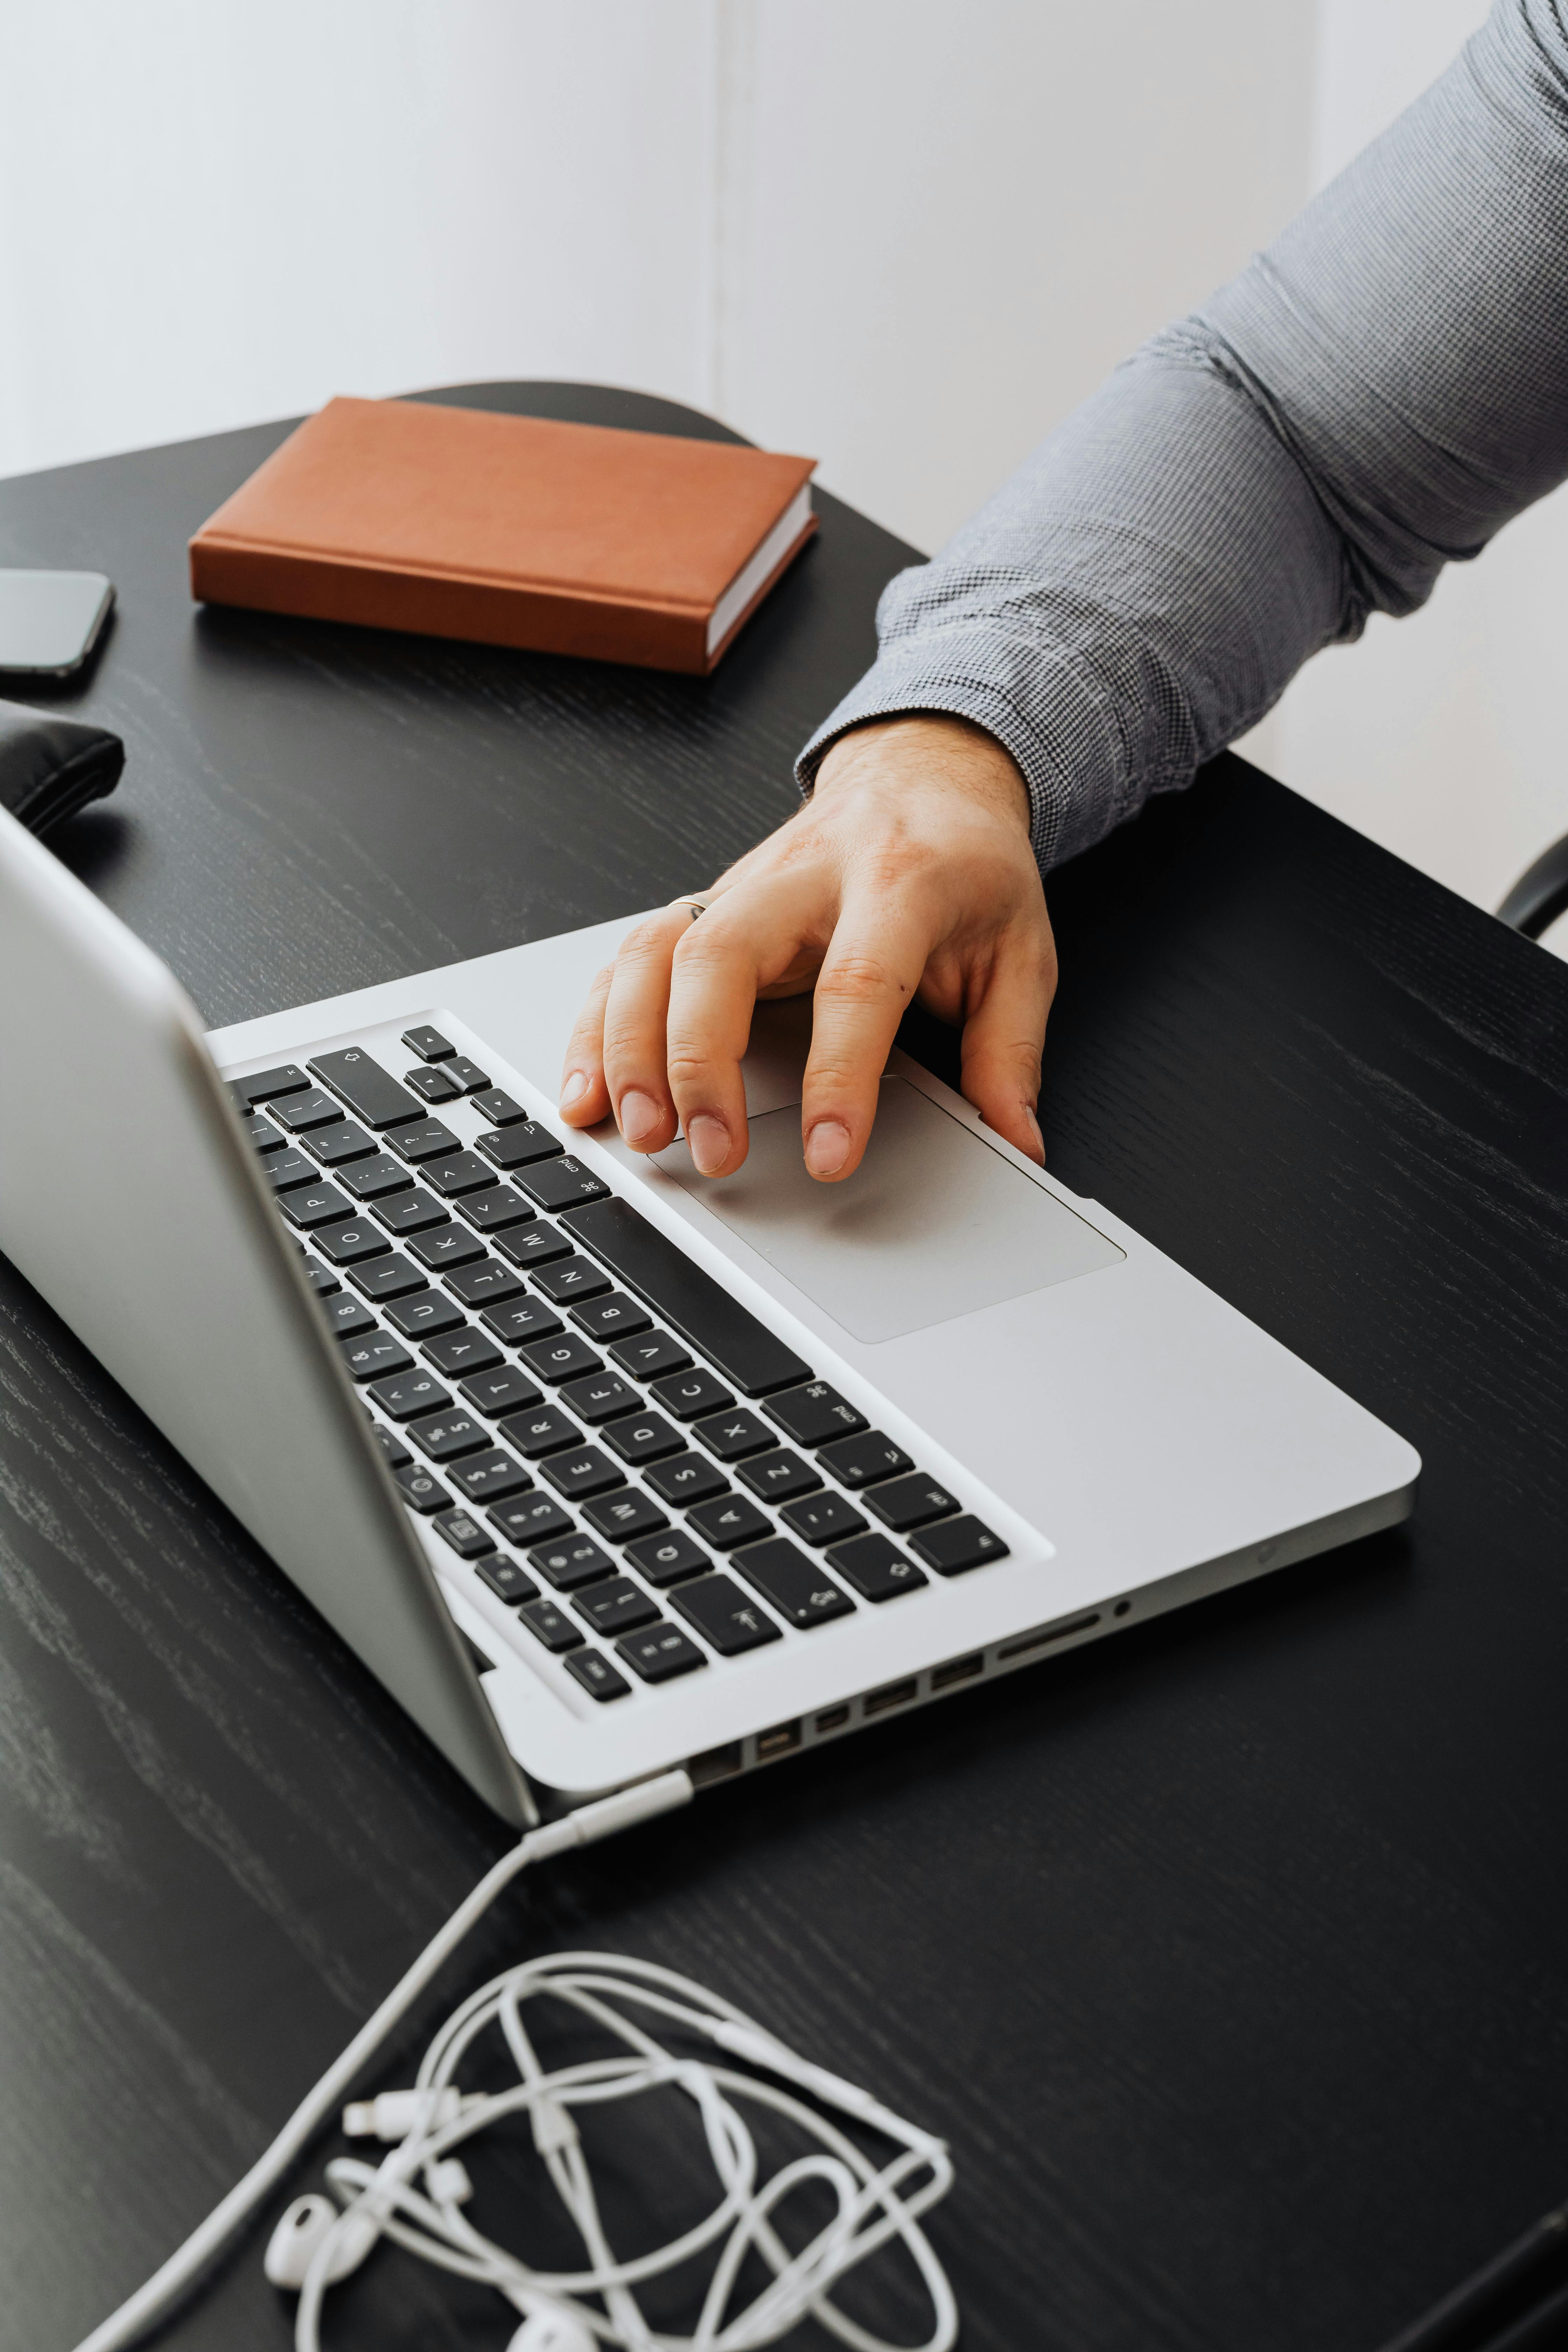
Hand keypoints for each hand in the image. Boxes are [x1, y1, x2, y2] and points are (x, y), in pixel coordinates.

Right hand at [558, 713, 1055, 1180]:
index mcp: (897, 880)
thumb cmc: (966, 864)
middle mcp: (803, 877)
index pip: (859, 983)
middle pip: (721, 955)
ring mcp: (739, 887)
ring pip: (654, 952)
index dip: (840, 1076)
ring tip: (635, 1131)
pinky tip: (589, 1089)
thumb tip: (1017, 1142)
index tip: (829, 1154)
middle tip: (708, 1151)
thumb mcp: (1020, 951)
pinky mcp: (702, 907)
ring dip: (629, 1047)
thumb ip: (1009, 1052)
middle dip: (699, 1062)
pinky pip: (628, 960)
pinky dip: (597, 1027)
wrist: (923, 776)